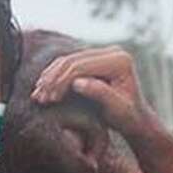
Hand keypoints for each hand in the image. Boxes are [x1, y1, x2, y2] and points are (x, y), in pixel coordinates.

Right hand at [31, 46, 154, 137]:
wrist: (135, 120)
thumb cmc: (128, 118)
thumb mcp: (116, 109)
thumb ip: (99, 94)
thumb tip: (77, 83)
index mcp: (120, 61)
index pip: (82, 66)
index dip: (62, 80)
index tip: (49, 99)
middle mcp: (113, 52)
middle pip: (74, 60)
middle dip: (53, 79)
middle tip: (38, 97)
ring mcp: (104, 54)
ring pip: (69, 60)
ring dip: (51, 77)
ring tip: (37, 95)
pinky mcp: (96, 60)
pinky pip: (71, 64)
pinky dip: (56, 76)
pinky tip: (44, 88)